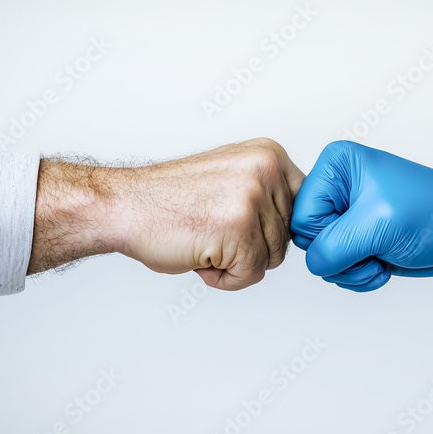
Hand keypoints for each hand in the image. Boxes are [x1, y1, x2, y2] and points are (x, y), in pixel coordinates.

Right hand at [28, 138, 305, 289]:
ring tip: (204, 241)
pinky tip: (198, 256)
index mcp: (270, 154)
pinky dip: (223, 279)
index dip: (273, 229)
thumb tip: (306, 225)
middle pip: (288, 238)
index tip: (242, 229)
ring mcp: (254, 199)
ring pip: (271, 260)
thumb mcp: (233, 177)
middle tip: (212, 233)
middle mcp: (267, 170)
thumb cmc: (171, 200)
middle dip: (252, 248)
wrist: (125, 205)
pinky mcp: (240, 231)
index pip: (302, 209)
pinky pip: (250, 276)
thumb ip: (269, 192)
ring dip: (236, 264)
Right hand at [290, 141, 432, 291]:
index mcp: (336, 166)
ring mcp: (346, 213)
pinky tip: (382, 263)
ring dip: (351, 269)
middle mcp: (336, 186)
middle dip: (341, 256)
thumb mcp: (378, 227)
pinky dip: (358, 274)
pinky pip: (337, 266)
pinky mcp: (356, 236)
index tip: (361, 235)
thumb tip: (315, 264)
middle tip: (373, 250)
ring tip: (381, 256)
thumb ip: (334, 247)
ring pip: (322, 257)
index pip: (302, 217)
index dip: (328, 237)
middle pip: (308, 239)